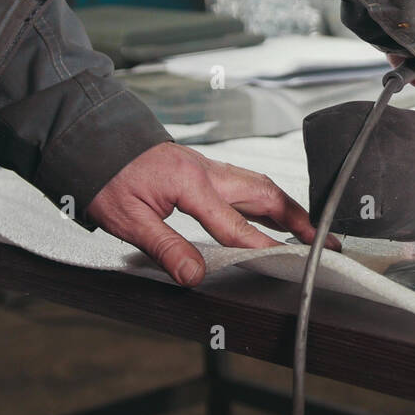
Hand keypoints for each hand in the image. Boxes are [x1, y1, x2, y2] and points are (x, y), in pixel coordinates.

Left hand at [85, 142, 337, 286]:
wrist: (93, 139)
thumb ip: (165, 247)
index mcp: (190, 183)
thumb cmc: (106, 176)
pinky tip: (272, 214)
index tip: (288, 262)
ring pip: (260, 186)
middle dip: (297, 219)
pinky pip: (246, 184)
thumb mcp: (127, 219)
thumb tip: (194, 275)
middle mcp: (208, 172)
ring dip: (287, 208)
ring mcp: (208, 168)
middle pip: (265, 194)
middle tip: (322, 240)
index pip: (234, 224)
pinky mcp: (203, 170)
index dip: (263, 246)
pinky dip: (267, 200)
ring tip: (310, 230)